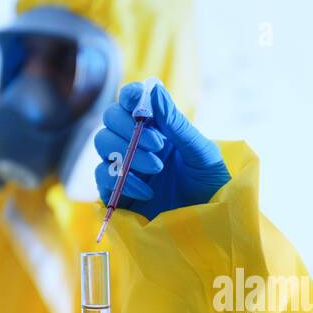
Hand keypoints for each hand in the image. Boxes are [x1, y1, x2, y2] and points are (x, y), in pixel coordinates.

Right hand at [92, 81, 230, 220]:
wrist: (209, 222)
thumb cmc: (210, 184)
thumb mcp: (200, 152)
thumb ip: (176, 123)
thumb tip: (154, 90)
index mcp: (157, 127)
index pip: (131, 101)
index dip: (129, 96)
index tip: (134, 101)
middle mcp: (136, 143)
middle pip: (110, 119)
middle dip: (129, 128)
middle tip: (158, 146)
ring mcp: (124, 167)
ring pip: (102, 145)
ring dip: (128, 153)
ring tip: (156, 168)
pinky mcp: (117, 192)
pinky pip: (102, 177)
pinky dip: (121, 180)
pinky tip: (147, 190)